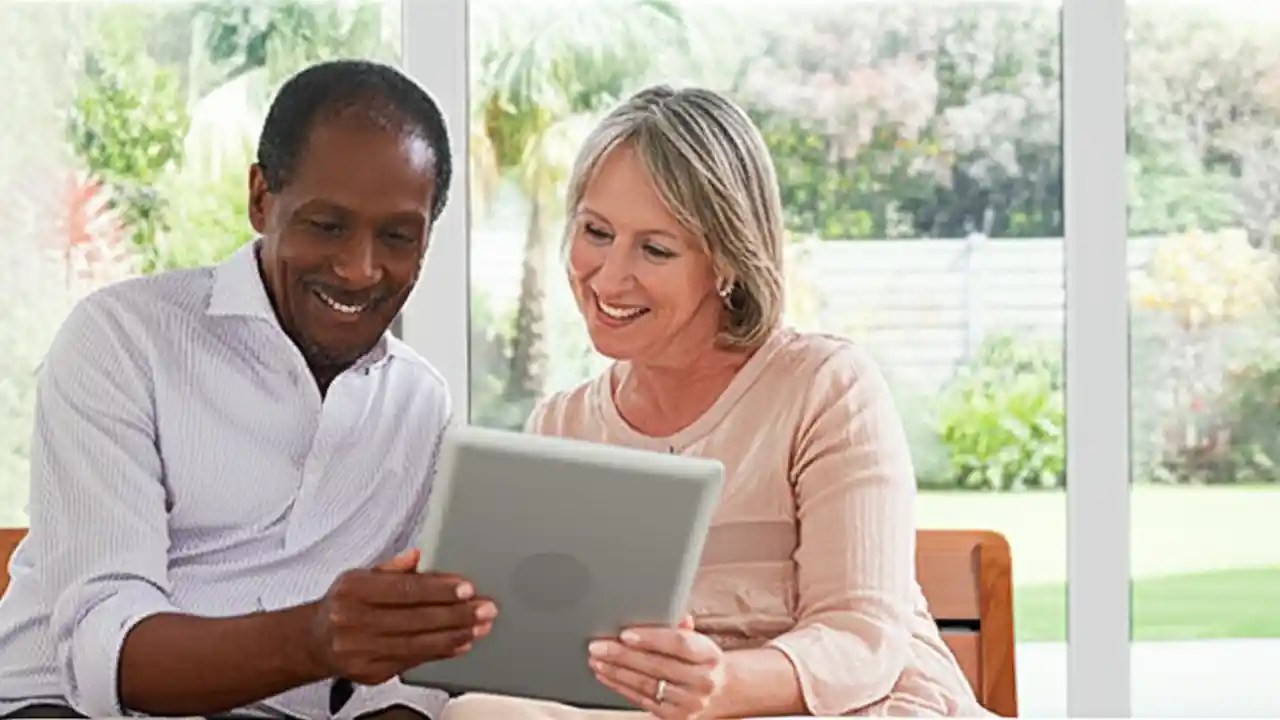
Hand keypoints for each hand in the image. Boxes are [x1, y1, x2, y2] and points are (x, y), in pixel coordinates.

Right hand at [306, 548, 497, 684]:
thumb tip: (417, 556)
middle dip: (456, 614)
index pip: (405, 590)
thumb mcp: (360, 576)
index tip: (467, 588)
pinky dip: (440, 653)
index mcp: (354, 591)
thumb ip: (391, 568)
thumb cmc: (343, 603)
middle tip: (485, 609)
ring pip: (418, 644)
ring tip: (479, 627)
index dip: (439, 589)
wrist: (313, 641)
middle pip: (416, 619)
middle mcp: (354, 622)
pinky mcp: (370, 673)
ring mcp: (361, 651)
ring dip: (455, 636)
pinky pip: (412, 662)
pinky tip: (460, 644)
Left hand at [588, 615, 726, 718]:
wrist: (723, 691)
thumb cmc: (702, 659)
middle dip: (622, 655)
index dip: (651, 638)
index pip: (678, 643)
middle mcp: (702, 681)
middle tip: (598, 646)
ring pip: (646, 685)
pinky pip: (643, 700)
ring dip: (617, 672)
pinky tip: (606, 676)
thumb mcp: (699, 640)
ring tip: (596, 660)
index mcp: (709, 655)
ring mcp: (689, 702)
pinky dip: (621, 687)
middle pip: (657, 665)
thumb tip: (667, 614)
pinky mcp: (676, 717)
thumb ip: (681, 628)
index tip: (625, 634)